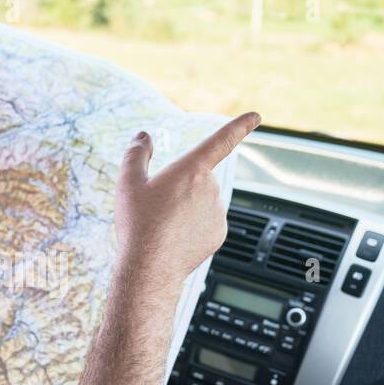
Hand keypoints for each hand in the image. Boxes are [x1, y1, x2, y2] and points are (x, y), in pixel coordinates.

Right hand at [114, 112, 260, 289]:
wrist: (149, 267)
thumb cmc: (139, 224)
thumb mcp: (128, 183)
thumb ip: (136, 154)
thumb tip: (143, 137)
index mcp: (191, 169)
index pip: (221, 140)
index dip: (239, 126)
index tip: (255, 117)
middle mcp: (211, 187)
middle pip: (198, 178)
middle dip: (182, 187)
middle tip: (157, 206)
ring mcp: (217, 211)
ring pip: (202, 201)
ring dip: (186, 207)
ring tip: (163, 225)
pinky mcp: (219, 233)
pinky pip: (207, 222)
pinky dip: (193, 226)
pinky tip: (175, 236)